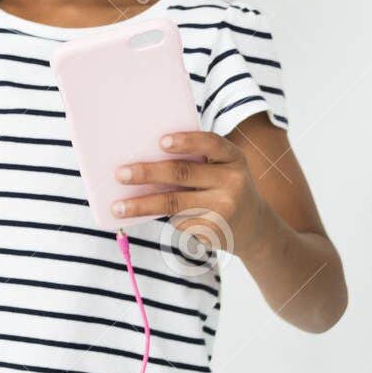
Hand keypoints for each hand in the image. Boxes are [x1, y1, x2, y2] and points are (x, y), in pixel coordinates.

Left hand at [111, 131, 272, 256]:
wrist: (254, 226)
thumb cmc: (224, 187)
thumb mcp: (222, 169)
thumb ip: (196, 161)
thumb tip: (143, 158)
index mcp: (233, 158)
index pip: (210, 144)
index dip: (186, 142)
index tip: (160, 142)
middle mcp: (232, 182)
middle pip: (183, 174)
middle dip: (148, 173)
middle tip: (121, 174)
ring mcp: (224, 209)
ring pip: (174, 203)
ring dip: (141, 205)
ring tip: (117, 206)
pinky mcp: (213, 231)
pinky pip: (179, 221)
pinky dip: (163, 217)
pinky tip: (151, 215)